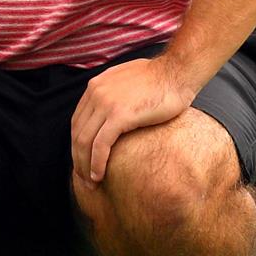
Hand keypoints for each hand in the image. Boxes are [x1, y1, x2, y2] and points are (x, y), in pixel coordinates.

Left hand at [70, 57, 198, 185]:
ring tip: (90, 183)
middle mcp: (96, 93)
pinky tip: (99, 175)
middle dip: (78, 158)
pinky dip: (96, 163)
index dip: (78, 145)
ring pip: (85, 141)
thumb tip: (114, 112)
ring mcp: (106, 104)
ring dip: (84, 165)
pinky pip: (100, 145)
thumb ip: (114, 94)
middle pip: (77, 133)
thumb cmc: (161, 80)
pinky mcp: (119, 115)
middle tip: (83, 179)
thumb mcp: (128, 82)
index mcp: (96, 86)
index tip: (83, 161)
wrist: (178, 72)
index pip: (78, 121)